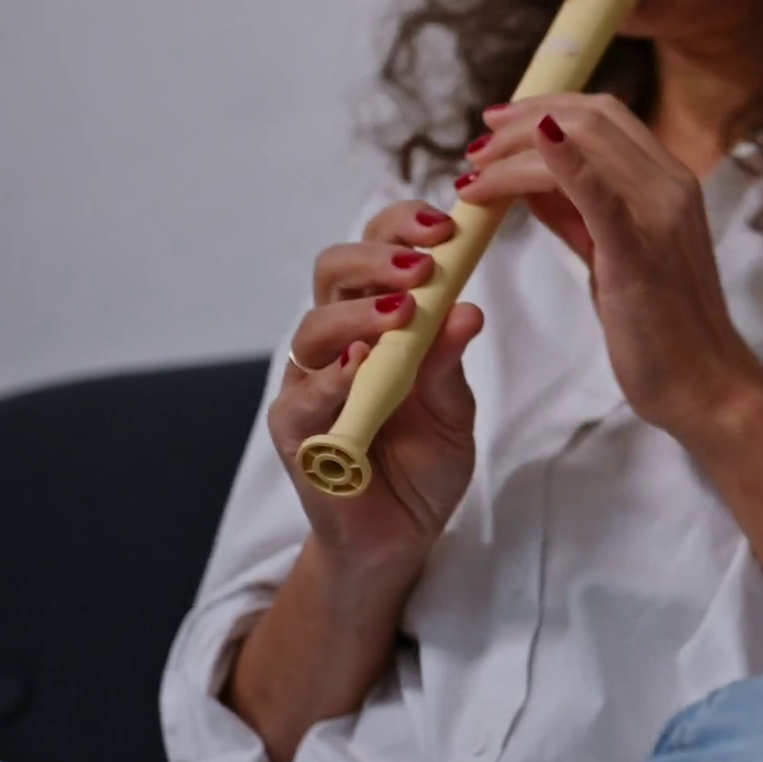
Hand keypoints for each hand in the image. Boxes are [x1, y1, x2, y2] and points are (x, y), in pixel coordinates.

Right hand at [265, 200, 485, 580]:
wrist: (400, 537)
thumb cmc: (423, 464)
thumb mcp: (454, 412)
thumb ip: (451, 364)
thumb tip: (468, 309)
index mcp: (377, 321)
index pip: (376, 252)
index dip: (403, 229)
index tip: (447, 224)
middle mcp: (337, 342)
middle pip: (333, 272)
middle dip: (377, 258)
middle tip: (425, 263)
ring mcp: (310, 384)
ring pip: (315, 327)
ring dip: (361, 312)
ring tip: (405, 311)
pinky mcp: (295, 431)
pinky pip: (305, 396)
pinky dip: (334, 378)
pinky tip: (364, 365)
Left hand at [459, 95, 762, 437]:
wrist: (705, 386)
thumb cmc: (662, 328)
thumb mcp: (617, 255)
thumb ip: (580, 213)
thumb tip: (530, 181)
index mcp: (671, 182)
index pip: (604, 115)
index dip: (545, 106)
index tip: (497, 124)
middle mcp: (671, 186)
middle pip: (591, 118)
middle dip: (520, 124)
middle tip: (475, 149)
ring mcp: (659, 216)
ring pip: (584, 145)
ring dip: (516, 151)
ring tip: (474, 176)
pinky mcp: (639, 254)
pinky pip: (598, 193)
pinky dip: (562, 162)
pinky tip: (534, 146)